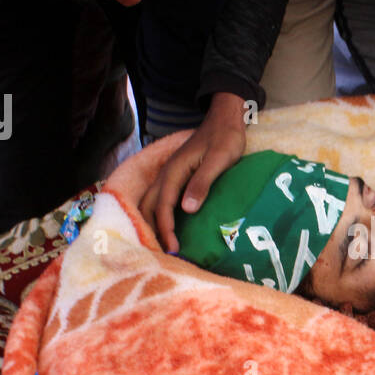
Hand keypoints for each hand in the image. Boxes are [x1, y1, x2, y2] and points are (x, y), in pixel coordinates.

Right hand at [139, 91, 247, 251]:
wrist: (225, 120)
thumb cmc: (225, 139)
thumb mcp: (218, 160)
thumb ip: (202, 183)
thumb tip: (186, 209)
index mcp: (174, 172)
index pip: (164, 206)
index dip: (166, 229)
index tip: (174, 250)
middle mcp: (166, 174)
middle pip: (150, 207)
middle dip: (154, 231)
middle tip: (165, 255)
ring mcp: (169, 175)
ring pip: (152, 203)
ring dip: (154, 224)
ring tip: (163, 246)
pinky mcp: (176, 177)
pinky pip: (161, 199)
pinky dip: (160, 215)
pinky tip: (169, 228)